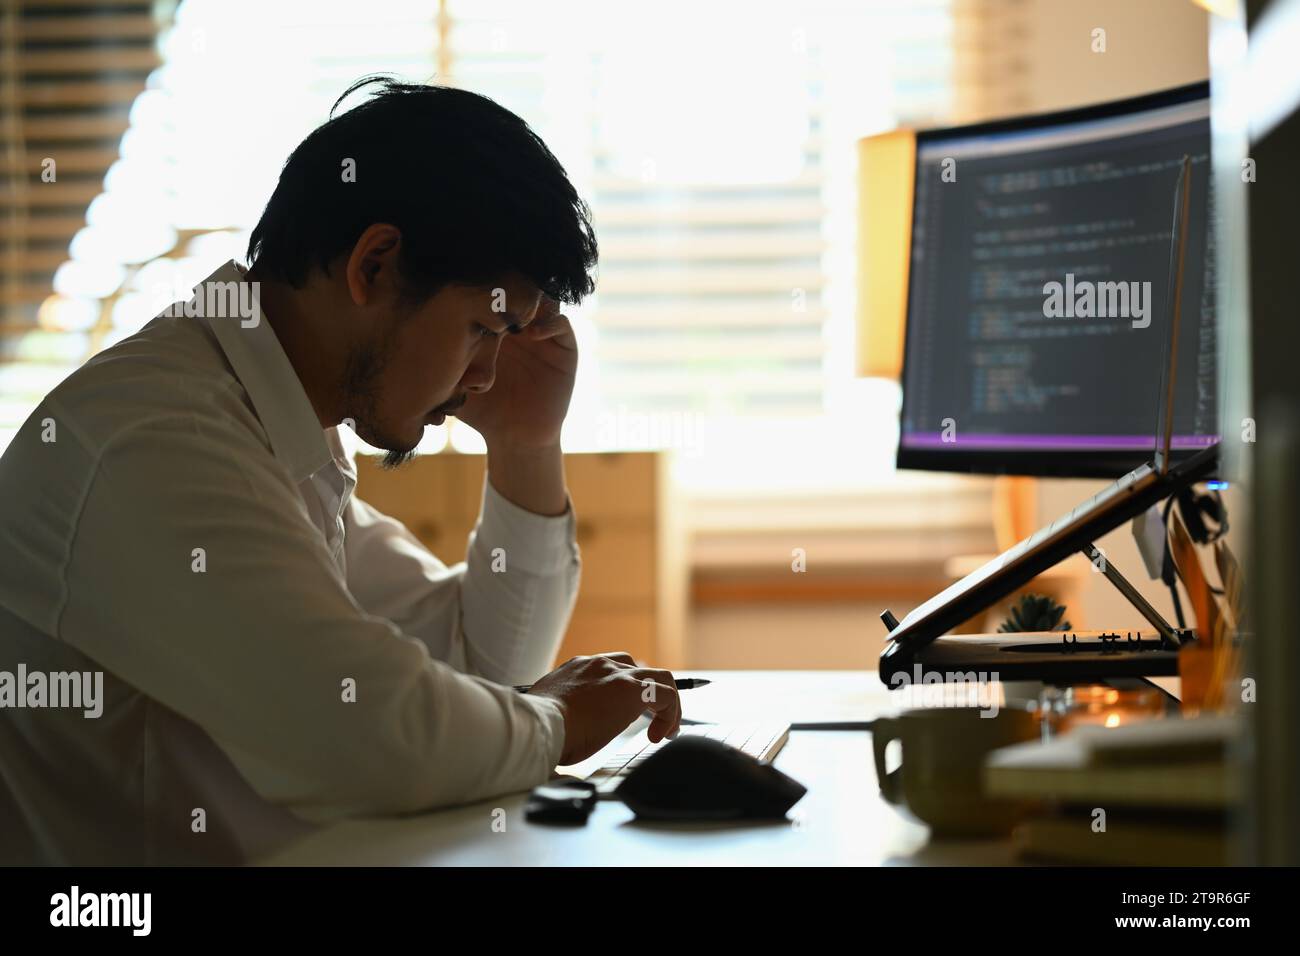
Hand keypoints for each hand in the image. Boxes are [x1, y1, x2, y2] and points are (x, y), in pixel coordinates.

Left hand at [455, 296, 576, 451]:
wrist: (514, 438)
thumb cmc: (481, 410)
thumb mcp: (457, 380)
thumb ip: (444, 356)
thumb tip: (415, 333)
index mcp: (493, 326)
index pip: (491, 293)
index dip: (481, 290)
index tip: (467, 297)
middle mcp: (519, 324)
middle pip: (516, 288)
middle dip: (503, 291)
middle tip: (491, 297)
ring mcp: (543, 334)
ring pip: (540, 298)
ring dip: (527, 302)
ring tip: (511, 315)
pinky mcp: (565, 348)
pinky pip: (561, 323)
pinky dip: (547, 323)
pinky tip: (530, 334)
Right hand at [525, 652, 682, 765]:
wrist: (539, 725)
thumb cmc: (540, 728)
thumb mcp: (553, 712)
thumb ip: (566, 712)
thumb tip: (567, 732)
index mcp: (578, 668)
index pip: (612, 669)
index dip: (625, 690)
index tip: (623, 713)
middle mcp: (600, 664)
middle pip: (639, 668)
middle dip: (650, 694)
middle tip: (653, 719)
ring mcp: (618, 675)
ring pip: (660, 678)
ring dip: (667, 705)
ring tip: (665, 730)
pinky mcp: (633, 690)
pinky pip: (667, 695)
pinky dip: (671, 715)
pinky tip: (661, 735)